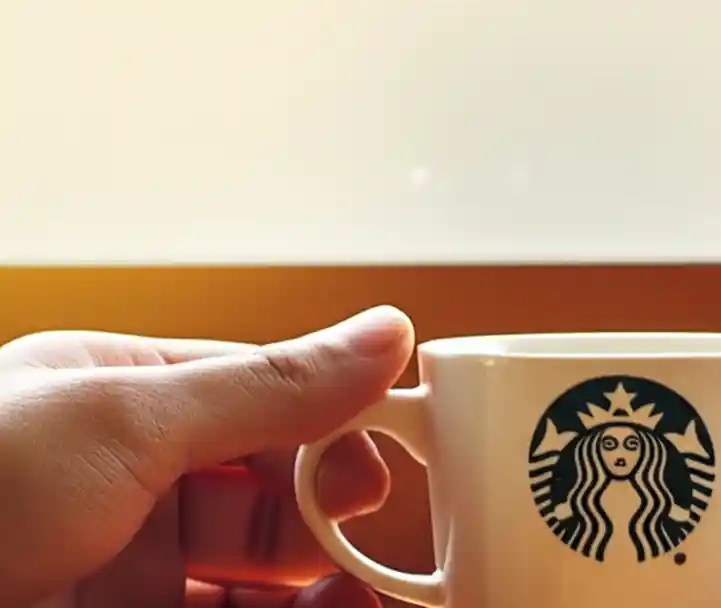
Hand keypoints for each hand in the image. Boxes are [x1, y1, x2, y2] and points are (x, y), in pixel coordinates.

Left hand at [0, 306, 412, 607]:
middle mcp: (128, 477)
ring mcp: (128, 562)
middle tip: (372, 510)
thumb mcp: (124, 418)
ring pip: (257, 562)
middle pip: (268, 478)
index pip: (261, 387)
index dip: (336, 406)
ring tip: (377, 582)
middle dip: (329, 493)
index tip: (404, 429)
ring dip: (323, 569)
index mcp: (119, 394)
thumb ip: (267, 386)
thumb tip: (383, 335)